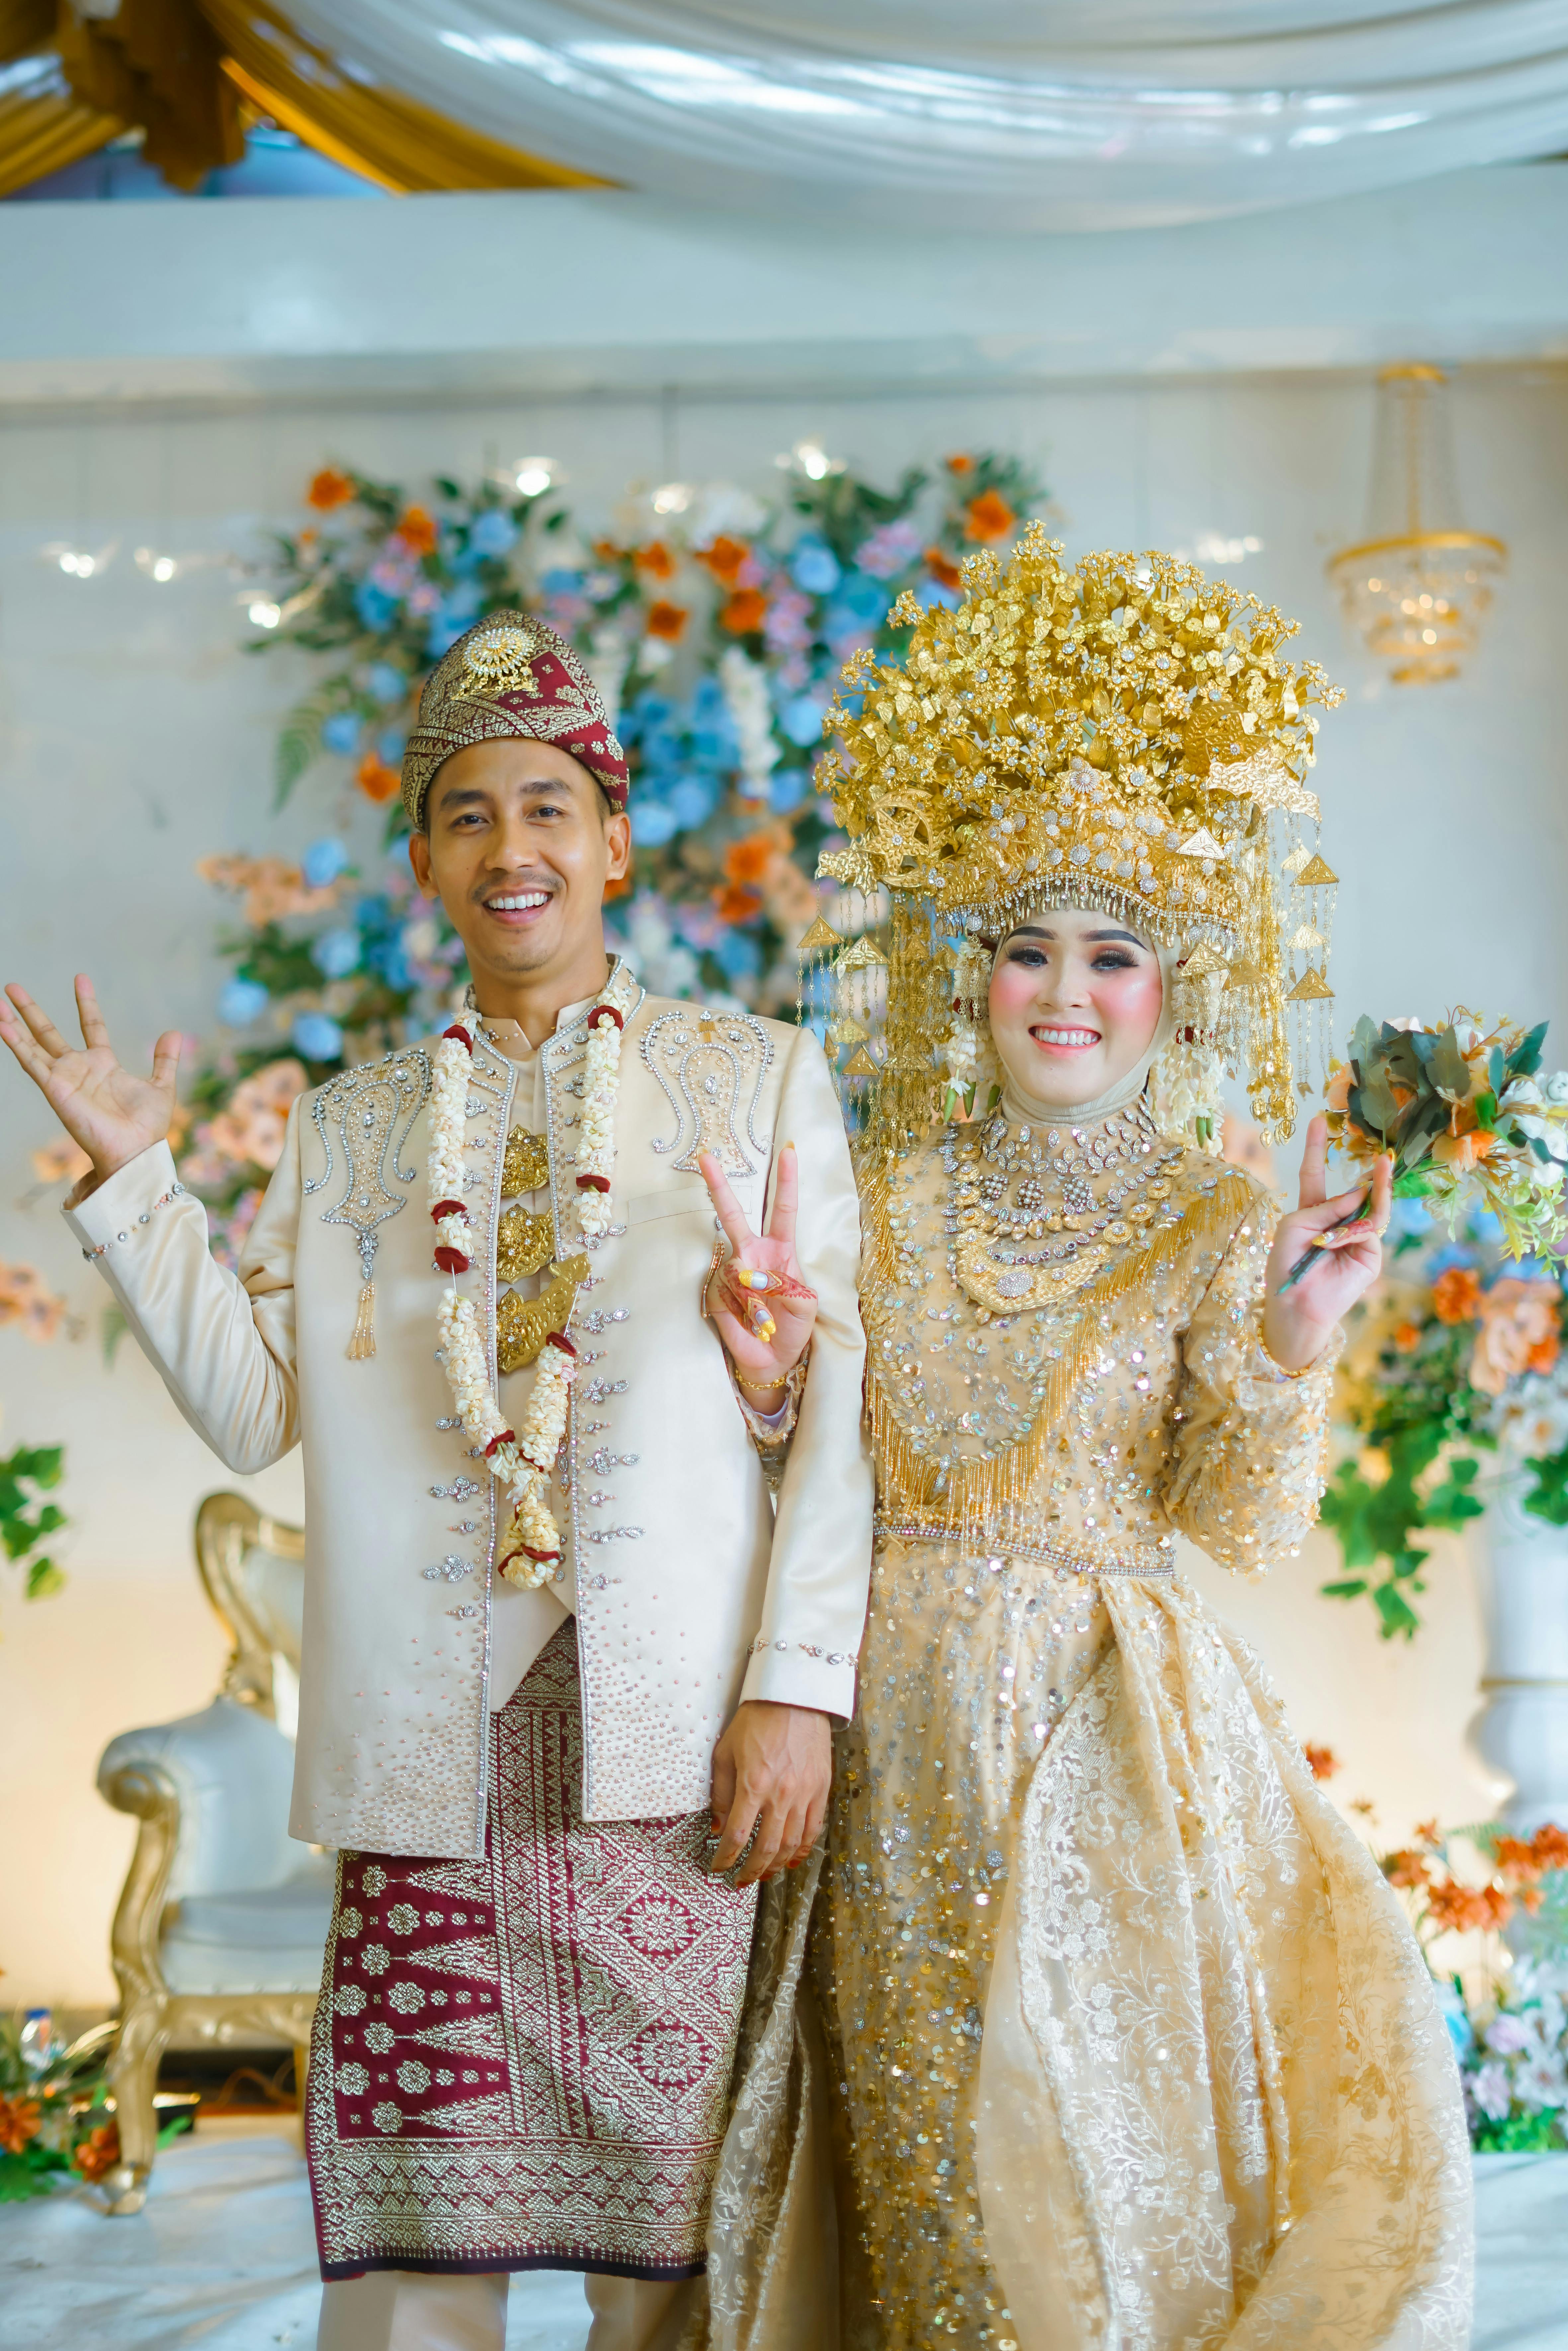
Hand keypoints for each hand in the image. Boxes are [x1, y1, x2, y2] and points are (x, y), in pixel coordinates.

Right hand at [0, 977, 179, 1191]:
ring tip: (0, 1001)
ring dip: (14, 1023)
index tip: (80, 978)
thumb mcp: (161, 1086)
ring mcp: (63, 1078)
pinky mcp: (54, 1088)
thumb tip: (175, 1033)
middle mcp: (78, 1070)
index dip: (86, 1004)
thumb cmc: (147, 1128)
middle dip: (32, 1011)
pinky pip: (30, 1062)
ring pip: (32, 1045)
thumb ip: (165, 1060)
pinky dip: (16, 1043)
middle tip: (14, 987)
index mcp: (103, 1066)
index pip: (91, 1027)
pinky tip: (2, 1024)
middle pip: (49, 1033)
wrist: (135, 1151)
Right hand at [698, 1144, 816, 1400]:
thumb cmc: (793, 1327)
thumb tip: (752, 1275)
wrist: (772, 1358)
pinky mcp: (716, 1293)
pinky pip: (725, 1294)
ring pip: (735, 1270)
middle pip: (734, 1214)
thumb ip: (787, 1284)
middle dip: (719, 1186)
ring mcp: (732, 1272)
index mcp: (781, 1250)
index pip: (784, 1209)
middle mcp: (753, 1254)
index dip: (786, 1181)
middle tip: (705, 1158)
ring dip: (754, 1299)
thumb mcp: (806, 1305)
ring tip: (765, 1320)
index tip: (789, 1151)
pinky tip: (749, 1323)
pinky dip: (741, 1312)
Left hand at [708, 1700, 831, 1887]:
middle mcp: (781, 1794)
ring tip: (763, 1875)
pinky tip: (793, 1860)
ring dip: (776, 1865)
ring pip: (792, 1844)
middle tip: (740, 1881)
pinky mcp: (821, 1788)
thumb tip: (719, 1828)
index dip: (726, 1858)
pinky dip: (803, 1849)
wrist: (794, 1696)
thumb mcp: (726, 1752)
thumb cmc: (755, 1720)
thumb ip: (722, 1793)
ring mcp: (805, 1793)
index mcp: (754, 1784)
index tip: (718, 1868)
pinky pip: (814, 1828)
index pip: (738, 1835)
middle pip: (766, 1848)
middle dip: (751, 1870)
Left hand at [1261, 1114, 1390, 1371]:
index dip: (1316, 1148)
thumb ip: (1324, 1206)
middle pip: (1358, 1191)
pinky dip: (1354, 1230)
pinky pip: (1370, 1231)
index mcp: (1312, 1211)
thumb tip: (1359, 1192)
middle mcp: (1338, 1221)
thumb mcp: (1295, 1226)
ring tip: (1378, 1173)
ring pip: (1373, 1209)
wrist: (1295, 1302)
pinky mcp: (1370, 1256)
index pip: (1315, 1173)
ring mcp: (1357, 1239)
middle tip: (1382, 1156)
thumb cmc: (1286, 1263)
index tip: (1318, 1119)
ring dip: (1370, 1195)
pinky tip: (1338, 1238)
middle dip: (1372, 1175)